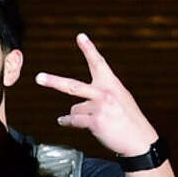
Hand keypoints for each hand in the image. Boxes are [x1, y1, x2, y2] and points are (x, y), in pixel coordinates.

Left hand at [34, 33, 158, 157]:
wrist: (139, 140)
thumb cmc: (129, 121)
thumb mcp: (121, 100)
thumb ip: (102, 94)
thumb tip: (78, 104)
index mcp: (112, 84)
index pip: (98, 63)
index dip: (89, 49)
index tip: (80, 36)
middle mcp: (104, 93)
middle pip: (72, 86)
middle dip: (53, 82)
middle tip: (38, 77)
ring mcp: (99, 107)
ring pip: (75, 109)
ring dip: (78, 116)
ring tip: (92, 121)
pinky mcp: (95, 122)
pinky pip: (73, 121)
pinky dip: (67, 122)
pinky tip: (63, 121)